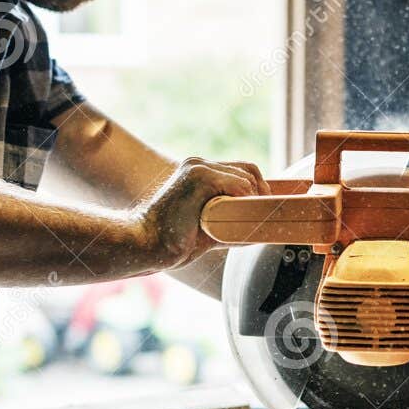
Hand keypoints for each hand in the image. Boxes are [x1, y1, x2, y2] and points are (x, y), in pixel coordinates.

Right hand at [140, 157, 268, 266]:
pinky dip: (247, 204)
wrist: (145, 244)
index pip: (242, 170)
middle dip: (261, 194)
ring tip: (246, 222)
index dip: (257, 189)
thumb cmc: (173, 241)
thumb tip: (263, 227)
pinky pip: (240, 186)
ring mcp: (199, 168)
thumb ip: (233, 220)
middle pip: (249, 170)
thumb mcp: (210, 226)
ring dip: (253, 202)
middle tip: (262, 218)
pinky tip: (238, 220)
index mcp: (198, 171)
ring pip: (247, 178)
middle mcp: (199, 164)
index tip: (262, 210)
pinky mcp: (200, 177)